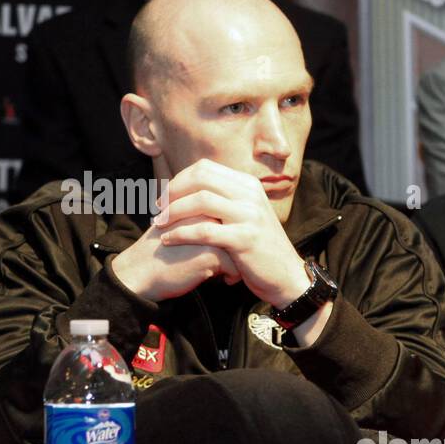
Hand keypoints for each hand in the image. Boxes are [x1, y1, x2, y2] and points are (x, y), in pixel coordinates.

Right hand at [109, 216, 240, 303]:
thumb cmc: (159, 252)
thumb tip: (230, 224)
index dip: (232, 232)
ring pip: (241, 247)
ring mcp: (209, 232)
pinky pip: (235, 267)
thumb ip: (201, 220)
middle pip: (238, 229)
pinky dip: (232, 276)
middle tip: (232, 261)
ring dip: (239, 262)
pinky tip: (224, 281)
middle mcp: (206, 213)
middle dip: (239, 247)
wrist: (138, 272)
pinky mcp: (210, 253)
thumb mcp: (179, 225)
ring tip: (227, 272)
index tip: (228, 246)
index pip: (231, 215)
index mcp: (198, 203)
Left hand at [151, 159, 309, 308]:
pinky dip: (181, 234)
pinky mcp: (245, 239)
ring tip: (159, 224)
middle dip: (173, 191)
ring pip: (201, 201)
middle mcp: (250, 194)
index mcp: (248, 184)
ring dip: (173, 212)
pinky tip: (167, 240)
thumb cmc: (258, 248)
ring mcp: (249, 215)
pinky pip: (204, 231)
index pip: (205, 168)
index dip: (180, 179)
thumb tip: (190, 189)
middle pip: (200, 178)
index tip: (165, 196)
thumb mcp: (245, 215)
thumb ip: (224, 200)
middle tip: (158, 208)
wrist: (286, 276)